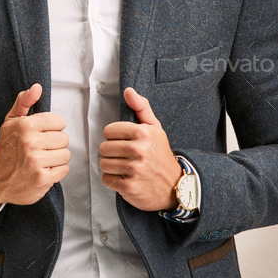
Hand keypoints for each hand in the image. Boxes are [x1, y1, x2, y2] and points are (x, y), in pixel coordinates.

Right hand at [0, 83, 70, 204]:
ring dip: (56, 158)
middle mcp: (31, 143)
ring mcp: (37, 162)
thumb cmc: (6, 149)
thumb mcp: (11, 121)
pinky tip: (43, 169)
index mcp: (26, 126)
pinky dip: (56, 171)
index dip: (52, 128)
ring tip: (42, 159)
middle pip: (64, 139)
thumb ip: (24, 101)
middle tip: (41, 148)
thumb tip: (37, 87)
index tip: (43, 133)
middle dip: (54, 143)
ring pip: (66, 154)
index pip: (59, 122)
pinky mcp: (43, 178)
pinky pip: (64, 169)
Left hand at [99, 87, 182, 211]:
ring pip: (103, 163)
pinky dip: (113, 180)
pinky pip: (106, 179)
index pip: (109, 131)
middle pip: (104, 148)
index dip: (114, 137)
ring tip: (124, 166)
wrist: (174, 185)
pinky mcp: (129, 187)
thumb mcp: (155, 128)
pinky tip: (124, 177)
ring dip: (111, 166)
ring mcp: (134, 169)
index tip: (124, 141)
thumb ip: (141, 107)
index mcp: (142, 133)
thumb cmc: (161, 154)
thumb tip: (129, 91)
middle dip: (111, 152)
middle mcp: (138, 150)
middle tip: (124, 156)